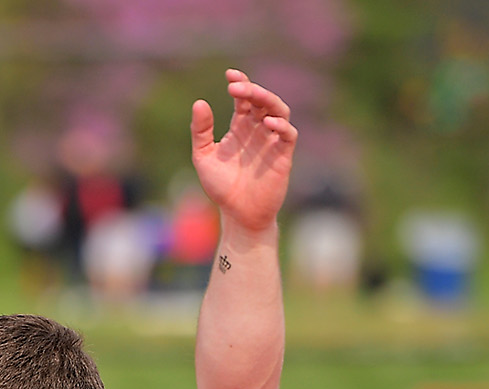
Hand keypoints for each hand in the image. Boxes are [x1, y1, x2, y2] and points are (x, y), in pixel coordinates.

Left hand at [190, 70, 296, 234]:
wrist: (238, 215)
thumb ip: (201, 131)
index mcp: (240, 127)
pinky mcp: (283, 156)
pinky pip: (289, 134)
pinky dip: (282, 126)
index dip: (240, 83)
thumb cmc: (221, 187)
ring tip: (253, 96)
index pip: (244, 98)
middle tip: (236, 86)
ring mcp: (272, 141)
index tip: (230, 75)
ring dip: (268, 100)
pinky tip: (268, 123)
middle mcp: (258, 130)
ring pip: (279, 111)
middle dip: (252, 89)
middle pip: (262, 100)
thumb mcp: (204, 156)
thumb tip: (199, 102)